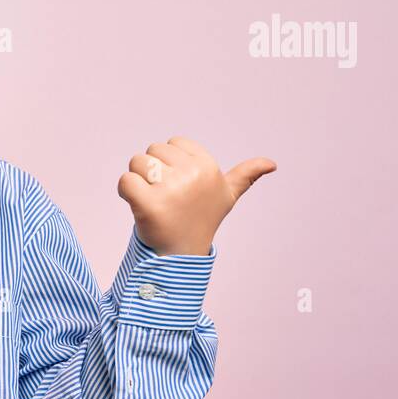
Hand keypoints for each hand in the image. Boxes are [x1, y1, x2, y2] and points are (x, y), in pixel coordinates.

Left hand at [117, 136, 275, 255]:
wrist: (181, 256)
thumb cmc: (201, 220)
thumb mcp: (227, 196)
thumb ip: (245, 176)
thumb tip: (272, 164)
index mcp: (208, 167)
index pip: (173, 143)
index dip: (170, 163)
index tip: (179, 185)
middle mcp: (193, 176)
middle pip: (152, 151)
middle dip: (152, 171)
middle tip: (165, 196)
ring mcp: (171, 191)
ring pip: (136, 162)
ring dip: (138, 181)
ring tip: (153, 201)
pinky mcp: (148, 205)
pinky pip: (125, 181)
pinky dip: (125, 192)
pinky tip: (138, 207)